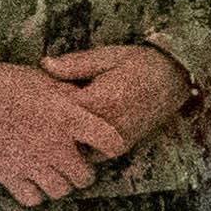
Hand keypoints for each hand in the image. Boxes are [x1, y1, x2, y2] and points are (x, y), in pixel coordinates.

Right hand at [0, 62, 131, 206]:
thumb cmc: (7, 80)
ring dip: (59, 183)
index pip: (110, 143)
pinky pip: (32, 198)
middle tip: (74, 162)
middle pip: (85, 176)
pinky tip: (30, 180)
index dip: (111, 146)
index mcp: (69, 119)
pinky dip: (35, 193)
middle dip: (83, 171)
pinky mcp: (7, 175)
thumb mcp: (46, 80)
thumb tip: (88, 105)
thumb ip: (71, 97)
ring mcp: (31, 164)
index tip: (105, 145)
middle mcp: (54, 146)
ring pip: (61, 191)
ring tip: (51, 172)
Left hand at [39, 43, 191, 151]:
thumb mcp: (108, 56)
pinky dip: (82, 148)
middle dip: (51, 128)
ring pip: (78, 151)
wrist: (175, 79)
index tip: (36, 98)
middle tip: (39, 116)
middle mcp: (108, 126)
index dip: (43, 106)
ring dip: (66, 141)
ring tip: (56, 127)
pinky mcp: (123, 147)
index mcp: (100, 101)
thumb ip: (75, 64)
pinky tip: (76, 134)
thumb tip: (44, 64)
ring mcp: (116, 140)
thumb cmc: (140, 63)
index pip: (58, 112)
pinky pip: (93, 155)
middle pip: (65, 137)